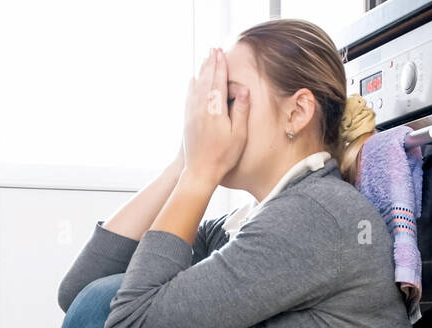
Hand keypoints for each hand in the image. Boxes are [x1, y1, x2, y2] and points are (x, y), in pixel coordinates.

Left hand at [182, 47, 248, 186]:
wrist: (200, 172)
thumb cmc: (223, 156)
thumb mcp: (239, 135)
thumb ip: (241, 111)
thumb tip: (244, 90)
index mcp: (215, 110)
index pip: (218, 81)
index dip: (220, 66)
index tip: (221, 53)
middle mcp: (200, 109)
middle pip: (206, 80)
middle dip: (210, 63)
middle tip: (213, 49)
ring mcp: (191, 114)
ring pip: (196, 86)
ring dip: (201, 71)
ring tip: (205, 59)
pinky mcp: (187, 121)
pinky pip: (189, 97)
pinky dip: (191, 85)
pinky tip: (192, 80)